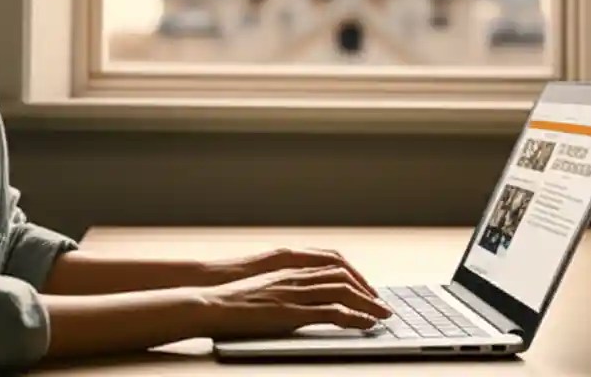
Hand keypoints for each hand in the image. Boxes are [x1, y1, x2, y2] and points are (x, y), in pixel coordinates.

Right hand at [195, 265, 394, 339]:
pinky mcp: (291, 312)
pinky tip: (364, 326)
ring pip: (342, 291)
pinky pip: (331, 312)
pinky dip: (353, 318)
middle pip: (342, 275)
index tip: (367, 291)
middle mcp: (295, 276)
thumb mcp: (262, 288)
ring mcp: (294, 292)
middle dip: (367, 290)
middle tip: (382, 305)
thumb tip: (298, 300)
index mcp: (288, 268)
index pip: (332, 264)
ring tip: (382, 316)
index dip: (354, 277)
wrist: (208, 303)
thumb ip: (282, 289)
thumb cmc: (230, 300)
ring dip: (367, 304)